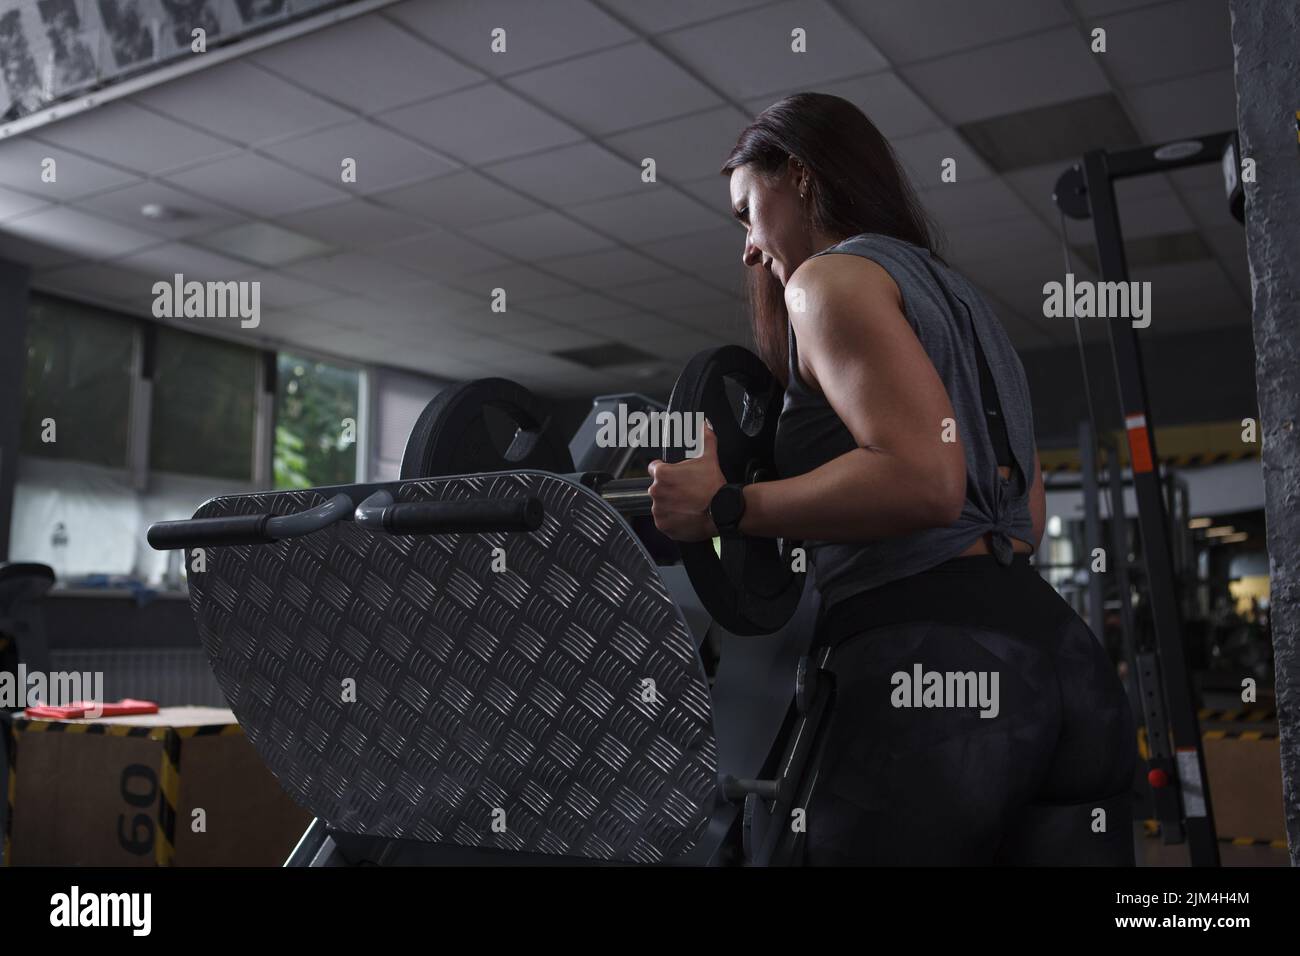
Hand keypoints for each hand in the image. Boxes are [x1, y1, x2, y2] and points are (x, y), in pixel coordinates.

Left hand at [647, 422, 726, 541]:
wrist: (722, 512)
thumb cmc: (714, 486)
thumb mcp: (710, 457)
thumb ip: (705, 438)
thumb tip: (705, 424)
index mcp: (662, 474)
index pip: (655, 468)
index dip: (665, 470)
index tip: (676, 475)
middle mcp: (656, 492)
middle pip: (658, 487)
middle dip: (669, 488)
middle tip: (686, 490)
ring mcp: (659, 510)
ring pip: (661, 504)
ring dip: (670, 504)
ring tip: (687, 503)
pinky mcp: (663, 525)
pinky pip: (664, 521)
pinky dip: (672, 519)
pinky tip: (685, 514)